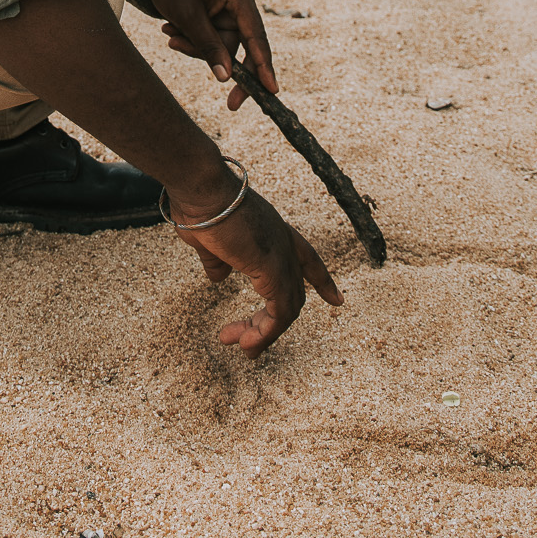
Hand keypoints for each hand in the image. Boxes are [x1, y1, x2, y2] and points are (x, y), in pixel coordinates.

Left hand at [141, 0, 276, 109]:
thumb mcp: (188, 16)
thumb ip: (208, 46)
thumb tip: (227, 77)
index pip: (257, 39)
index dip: (265, 66)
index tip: (272, 91)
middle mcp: (239, 5)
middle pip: (239, 48)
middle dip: (220, 63)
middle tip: (231, 105)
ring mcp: (227, 11)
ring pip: (220, 47)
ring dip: (195, 48)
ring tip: (169, 34)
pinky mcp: (213, 16)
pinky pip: (208, 40)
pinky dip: (191, 40)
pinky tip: (170, 29)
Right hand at [165, 181, 342, 356]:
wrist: (201, 188)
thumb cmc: (199, 205)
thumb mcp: (208, 240)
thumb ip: (217, 261)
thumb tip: (219, 278)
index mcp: (273, 229)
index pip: (307, 258)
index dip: (322, 281)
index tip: (337, 300)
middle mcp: (283, 241)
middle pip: (294, 291)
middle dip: (272, 321)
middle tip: (247, 343)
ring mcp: (281, 254)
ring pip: (289, 306)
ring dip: (265, 332)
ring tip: (244, 349)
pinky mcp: (273, 269)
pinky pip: (279, 312)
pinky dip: (266, 332)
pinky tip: (247, 342)